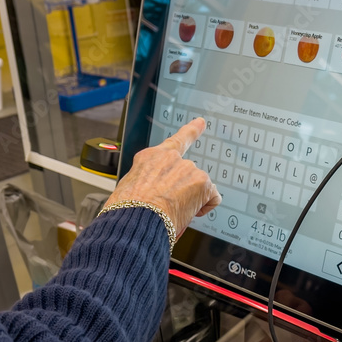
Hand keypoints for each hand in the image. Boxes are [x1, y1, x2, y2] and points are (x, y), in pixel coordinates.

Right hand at [106, 118, 220, 234]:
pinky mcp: (202, 181)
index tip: (201, 123)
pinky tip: (192, 212)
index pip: (175, 141)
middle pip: (187, 174)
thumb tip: (154, 194)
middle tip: (169, 205)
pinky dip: (205, 206)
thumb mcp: (130, 187)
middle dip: (183, 190)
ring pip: (198, 186)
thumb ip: (149, 182)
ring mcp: (188, 168)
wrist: (137, 218)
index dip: (191, 130)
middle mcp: (171, 158)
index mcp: (151, 157)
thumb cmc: (129, 209)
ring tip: (173, 210)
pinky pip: (212, 196)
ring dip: (191, 199)